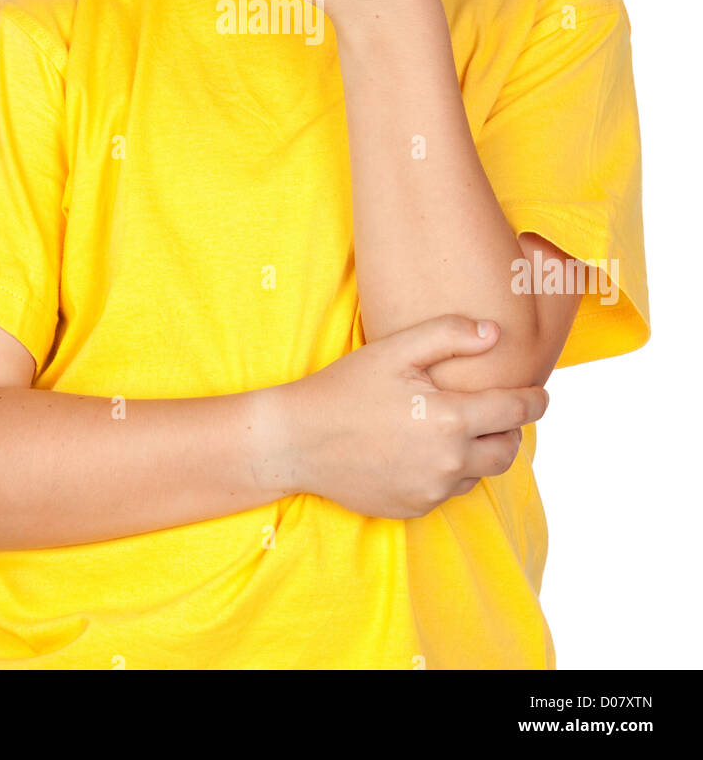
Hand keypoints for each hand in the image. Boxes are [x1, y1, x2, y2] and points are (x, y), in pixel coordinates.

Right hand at [279, 315, 548, 519]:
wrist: (298, 441)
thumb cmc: (345, 388)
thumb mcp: (395, 350)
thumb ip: (449, 335)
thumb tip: (495, 332)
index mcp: (449, 419)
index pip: (514, 412)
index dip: (535, 401)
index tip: (542, 395)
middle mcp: (448, 461)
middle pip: (507, 450)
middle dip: (510, 430)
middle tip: (499, 412)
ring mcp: (431, 490)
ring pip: (479, 472)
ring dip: (479, 451)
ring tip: (459, 428)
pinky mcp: (415, 508)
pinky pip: (449, 490)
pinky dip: (449, 470)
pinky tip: (426, 449)